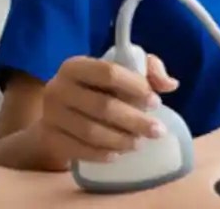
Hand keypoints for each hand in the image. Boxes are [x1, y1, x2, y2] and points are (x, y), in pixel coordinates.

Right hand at [37, 54, 179, 164]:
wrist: (57, 116)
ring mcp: (50, 115)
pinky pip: (77, 149)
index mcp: (75, 66)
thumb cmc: (97, 89)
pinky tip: (118, 154)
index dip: (135, 86)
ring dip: (120, 140)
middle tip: (157, 131)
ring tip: (139, 143)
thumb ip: (148, 69)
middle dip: (134, 120)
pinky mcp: (49, 138)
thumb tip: (170, 84)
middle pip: (102, 106)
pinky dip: (100, 154)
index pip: (108, 72)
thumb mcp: (121, 70)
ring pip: (90, 131)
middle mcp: (58, 87)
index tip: (155, 102)